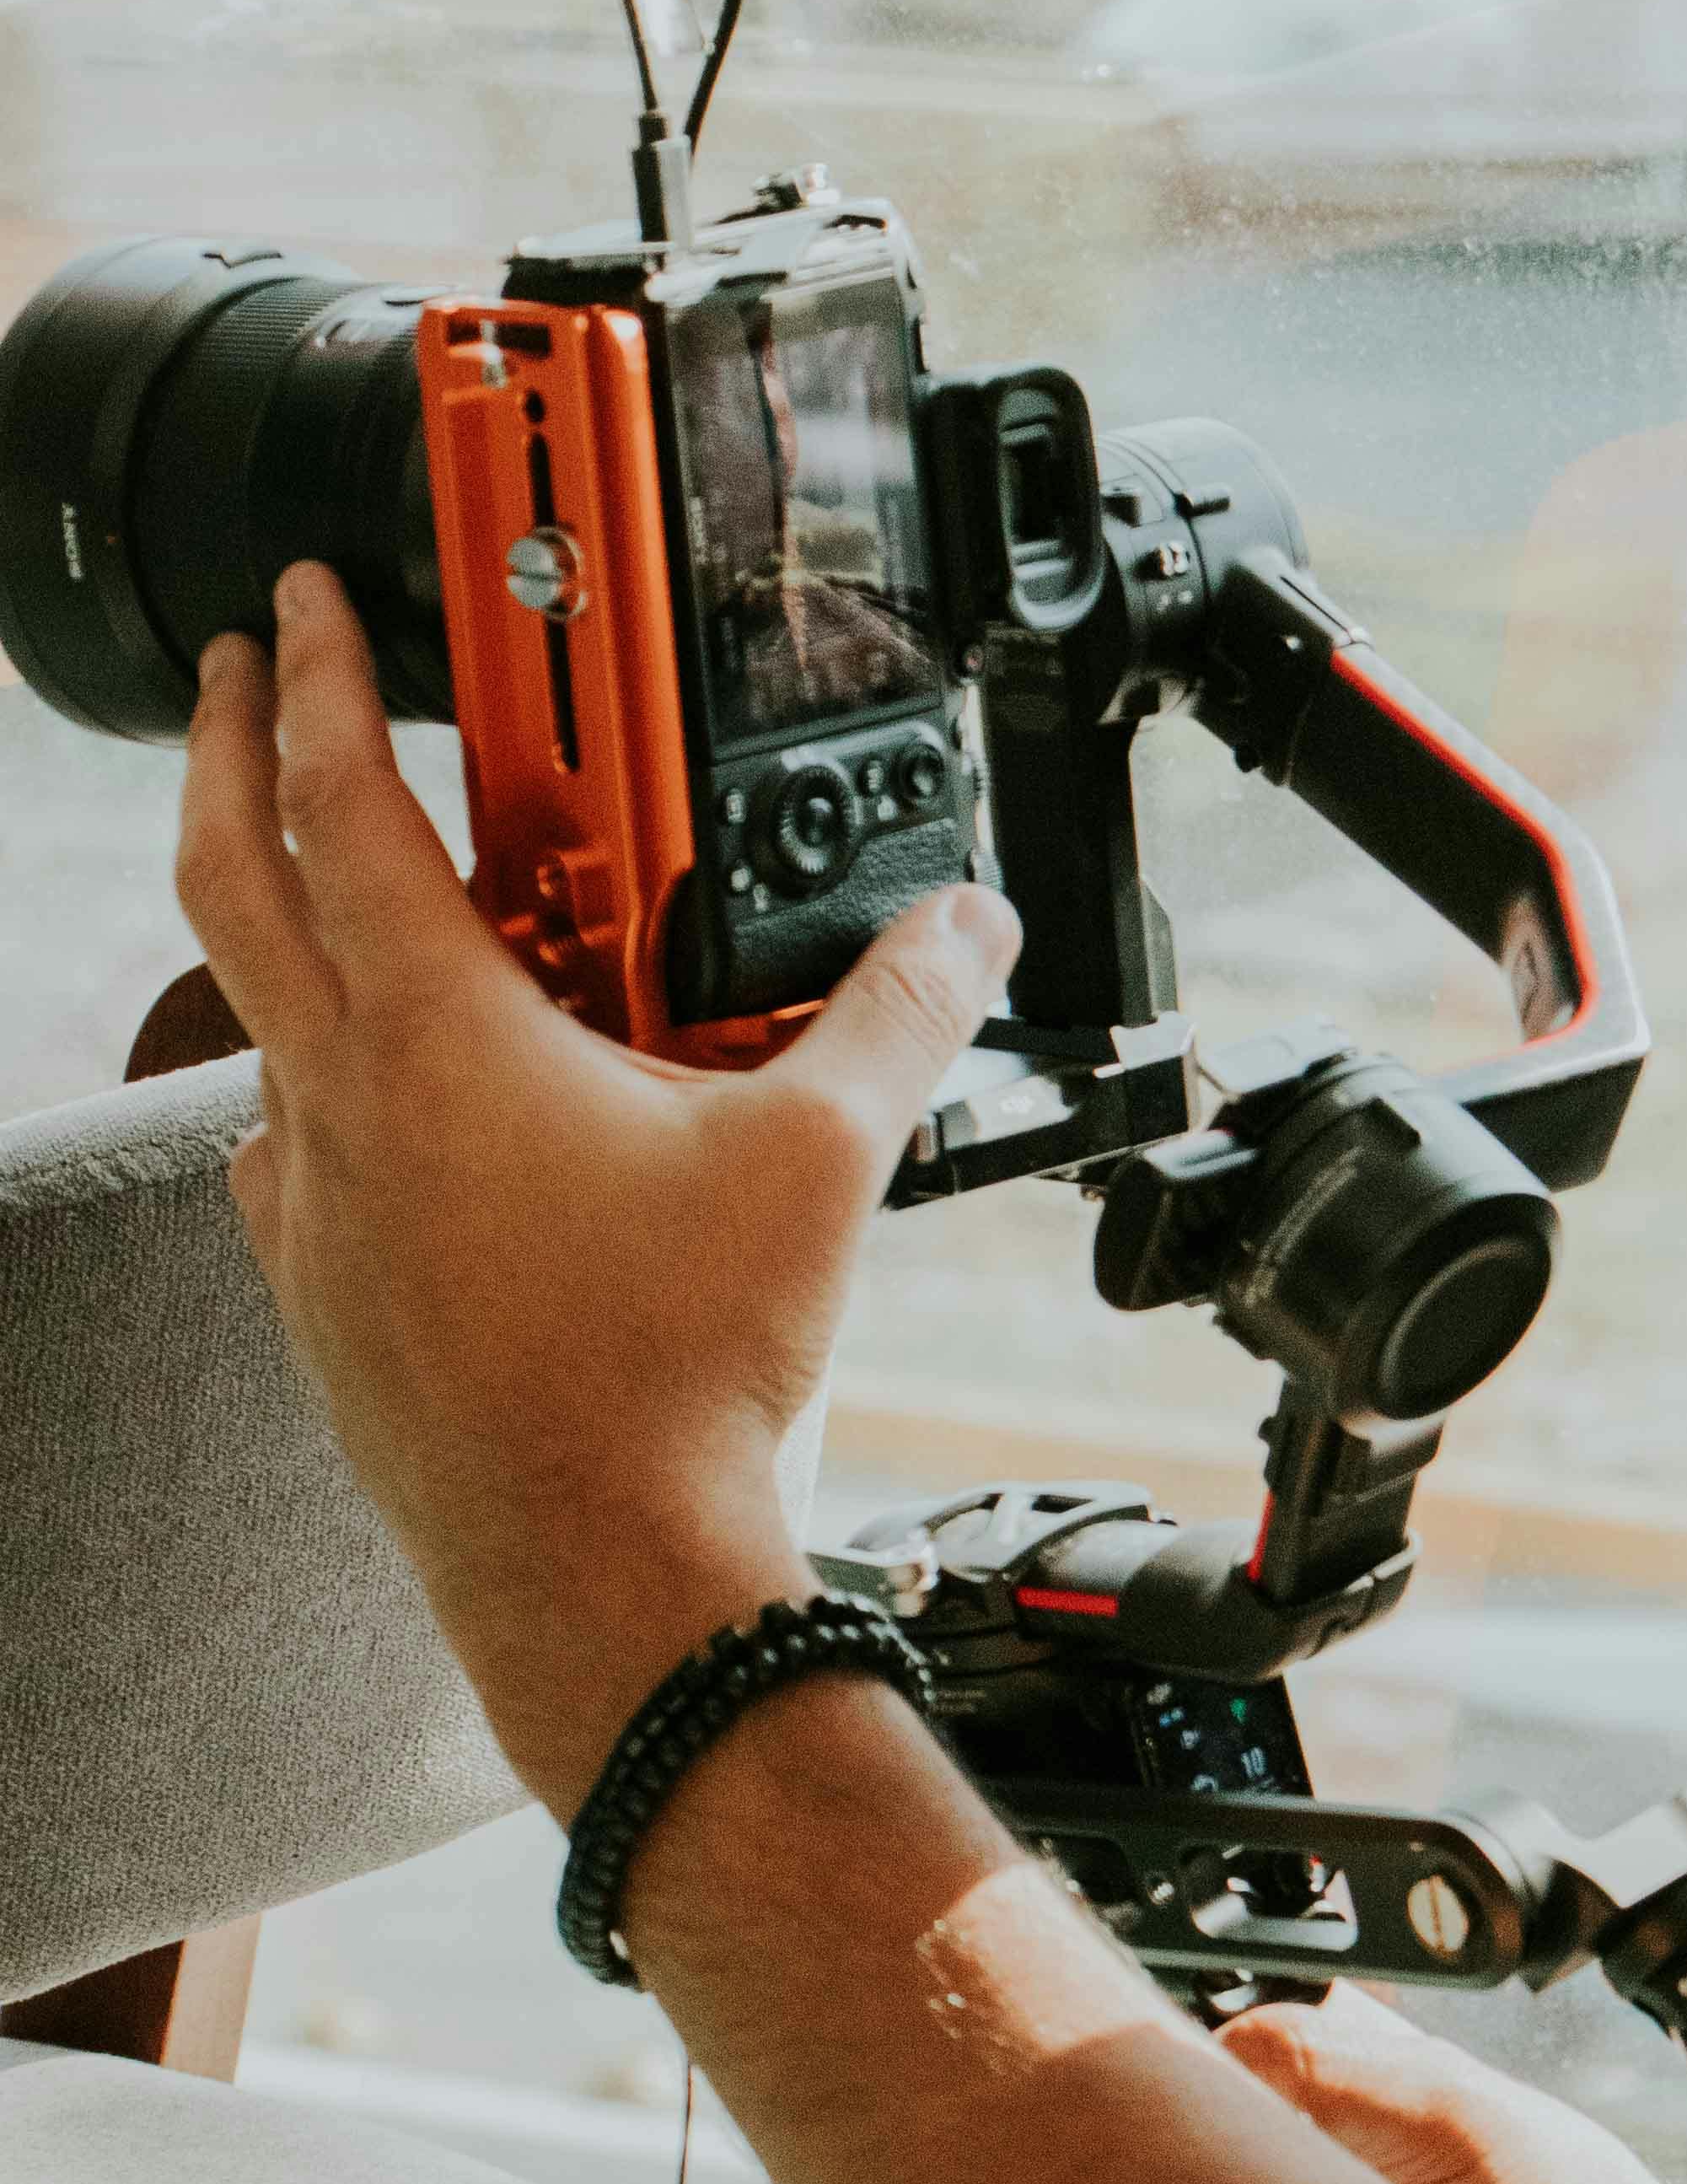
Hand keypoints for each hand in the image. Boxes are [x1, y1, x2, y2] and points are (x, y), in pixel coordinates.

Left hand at [177, 565, 1019, 1807]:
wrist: (601, 1577)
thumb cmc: (676, 1380)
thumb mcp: (823, 1162)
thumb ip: (899, 1016)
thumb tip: (959, 930)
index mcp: (433, 1035)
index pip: (342, 800)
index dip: (322, 677)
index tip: (305, 606)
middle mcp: (339, 1107)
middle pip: (230, 878)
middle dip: (233, 753)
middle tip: (249, 681)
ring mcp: (314, 1211)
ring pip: (257, 1021)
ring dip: (282, 927)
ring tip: (350, 897)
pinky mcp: (325, 1303)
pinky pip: (291, 1153)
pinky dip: (324, 1088)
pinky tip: (400, 1111)